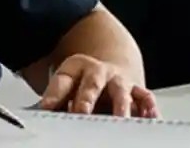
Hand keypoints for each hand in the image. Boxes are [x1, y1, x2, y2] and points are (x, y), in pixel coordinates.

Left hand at [38, 54, 157, 116]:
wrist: (109, 70)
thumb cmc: (83, 83)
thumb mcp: (66, 84)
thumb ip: (55, 98)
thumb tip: (40, 112)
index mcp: (76, 67)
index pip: (62, 81)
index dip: (53, 95)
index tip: (45, 108)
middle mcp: (99, 72)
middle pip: (92, 85)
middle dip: (86, 100)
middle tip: (81, 113)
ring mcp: (120, 82)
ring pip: (121, 93)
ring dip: (120, 107)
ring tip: (119, 121)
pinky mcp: (138, 92)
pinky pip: (145, 98)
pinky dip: (148, 108)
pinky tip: (148, 118)